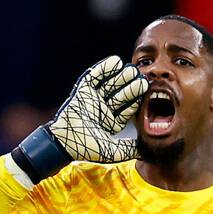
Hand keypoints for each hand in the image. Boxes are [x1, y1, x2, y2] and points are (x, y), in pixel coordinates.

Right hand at [11, 55, 146, 183]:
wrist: (64, 141)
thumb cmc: (87, 148)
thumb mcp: (112, 152)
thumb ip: (129, 149)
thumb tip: (148, 150)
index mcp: (113, 122)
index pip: (128, 108)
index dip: (137, 99)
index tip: (146, 90)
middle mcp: (105, 109)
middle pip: (121, 94)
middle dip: (131, 86)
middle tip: (141, 77)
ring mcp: (94, 98)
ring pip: (110, 84)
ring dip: (120, 76)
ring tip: (131, 68)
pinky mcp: (83, 90)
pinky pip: (95, 77)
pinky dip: (104, 69)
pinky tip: (115, 62)